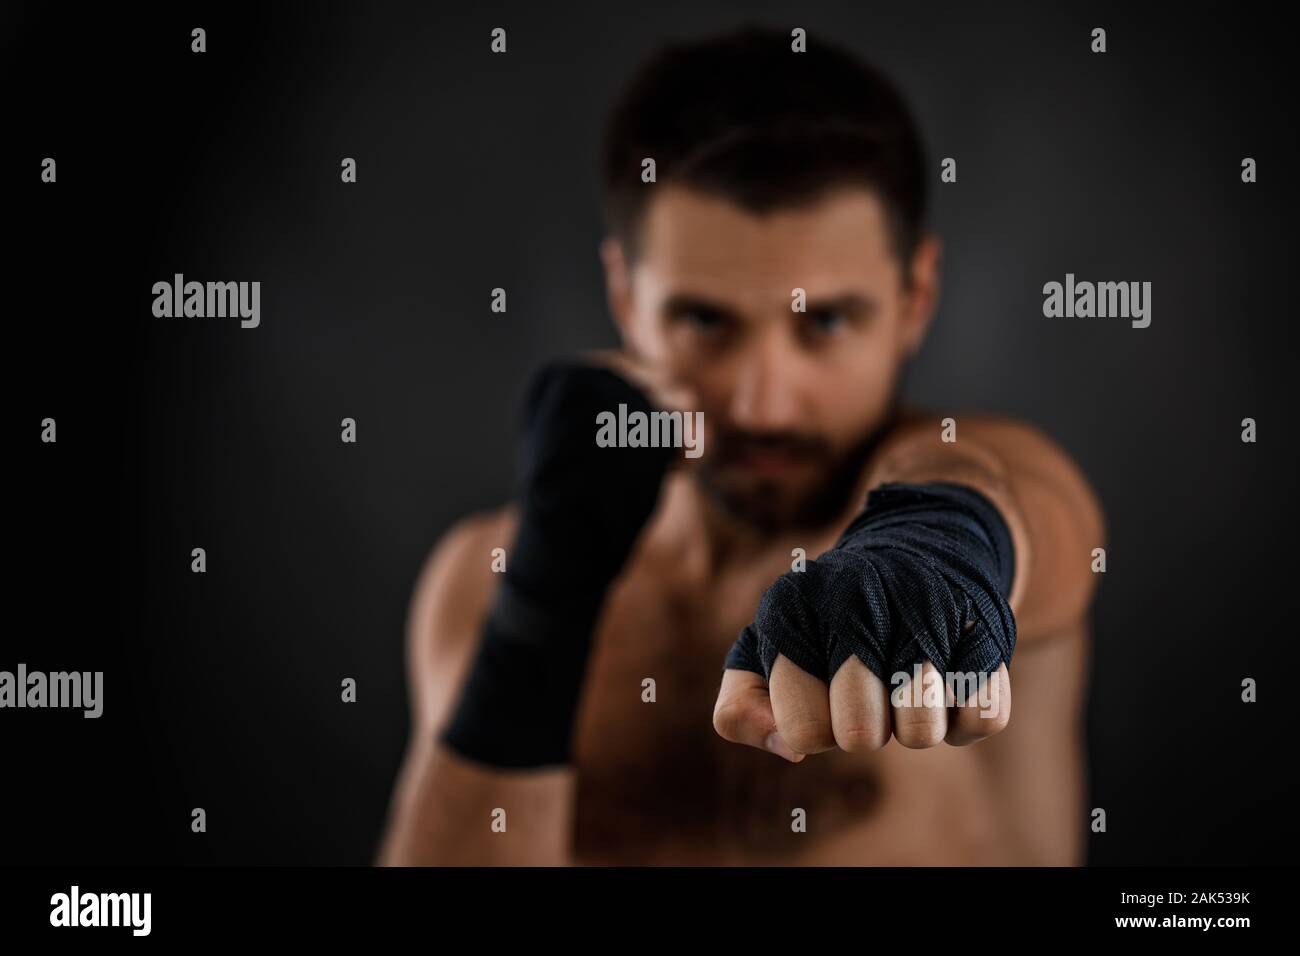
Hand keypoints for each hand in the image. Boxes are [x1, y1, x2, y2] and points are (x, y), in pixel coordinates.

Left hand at [713, 544, 1013, 761]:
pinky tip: (948, 676)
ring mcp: (926, 607)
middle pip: (859, 737)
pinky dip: (964, 716)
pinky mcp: (987, 623)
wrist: (918, 553)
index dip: (814, 727)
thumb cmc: (827, 625)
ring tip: (904, 680)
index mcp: (791, 605)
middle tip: (866, 691)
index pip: (803, 729)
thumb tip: (789, 746)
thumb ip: (740, 708)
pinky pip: (981, 720)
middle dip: (862, 730)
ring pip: (921, 733)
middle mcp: (856, 596)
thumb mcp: (766, 653)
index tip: (821, 691)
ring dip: (913, 724)